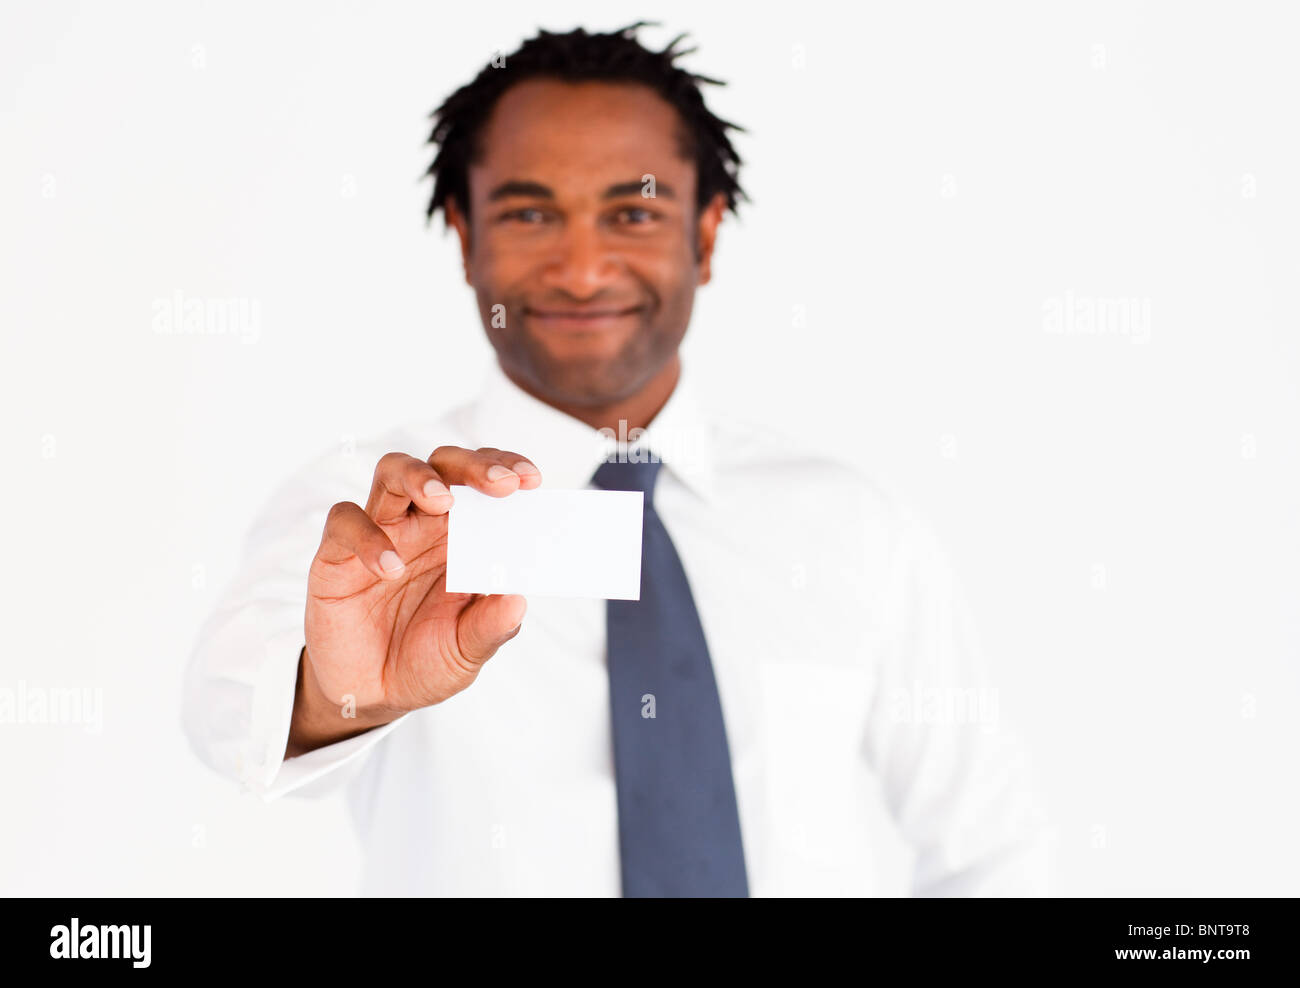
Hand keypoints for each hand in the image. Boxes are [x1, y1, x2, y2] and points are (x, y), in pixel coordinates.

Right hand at [288, 446, 540, 754]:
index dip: (506, 469)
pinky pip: (345, 522)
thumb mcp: (466, 651)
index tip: (533, 480)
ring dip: (418, 477)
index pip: (484, 483)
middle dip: (473, 465)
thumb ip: (490, 626)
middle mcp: (422, 525)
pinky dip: (368, 537)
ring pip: (391, 473)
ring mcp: (380, 533)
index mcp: (461, 536)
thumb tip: (518, 599)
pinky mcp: (337, 555)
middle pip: (443, 464)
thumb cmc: (425, 660)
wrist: (371, 696)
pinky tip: (391, 569)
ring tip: (441, 500)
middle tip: (501, 484)